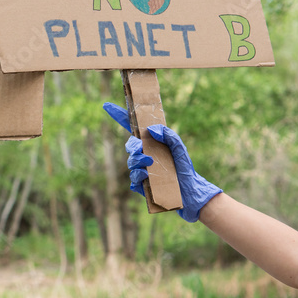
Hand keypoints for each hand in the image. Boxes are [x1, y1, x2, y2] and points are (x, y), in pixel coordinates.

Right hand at [103, 102, 221, 221]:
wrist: (190, 192)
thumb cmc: (185, 168)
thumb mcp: (179, 148)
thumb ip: (169, 135)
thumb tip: (151, 130)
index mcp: (151, 143)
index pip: (133, 128)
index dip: (119, 116)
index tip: (107, 105)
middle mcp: (144, 155)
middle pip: (130, 146)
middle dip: (132, 146)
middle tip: (141, 149)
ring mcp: (142, 170)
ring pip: (130, 163)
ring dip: (137, 161)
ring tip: (149, 163)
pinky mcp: (142, 185)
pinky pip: (133, 180)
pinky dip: (138, 177)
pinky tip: (146, 177)